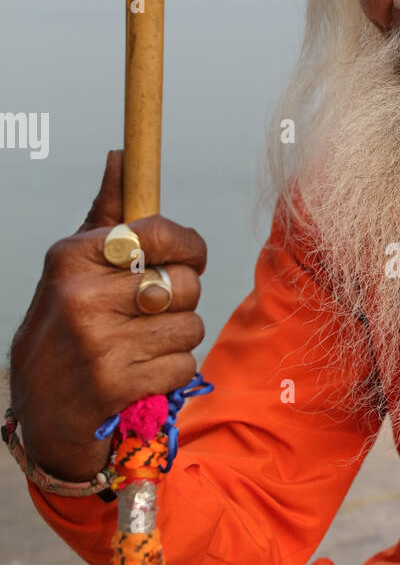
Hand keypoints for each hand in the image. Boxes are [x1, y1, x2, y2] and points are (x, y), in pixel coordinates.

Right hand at [9, 150, 206, 481]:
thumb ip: (106, 215)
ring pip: (190, 326)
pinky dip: (173, 370)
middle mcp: (83, 297)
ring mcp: (99, 343)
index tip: (191, 256)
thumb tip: (123, 154)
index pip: (158, 233)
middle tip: (157, 310)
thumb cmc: (66, 324)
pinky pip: (184, 364)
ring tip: (144, 343)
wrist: (42, 409)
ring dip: (178, 337)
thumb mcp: (74, 267)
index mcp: (72, 257)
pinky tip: (143, 371)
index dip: (189, 245)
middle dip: (182, 297)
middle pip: (183, 283)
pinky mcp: (117, 384)